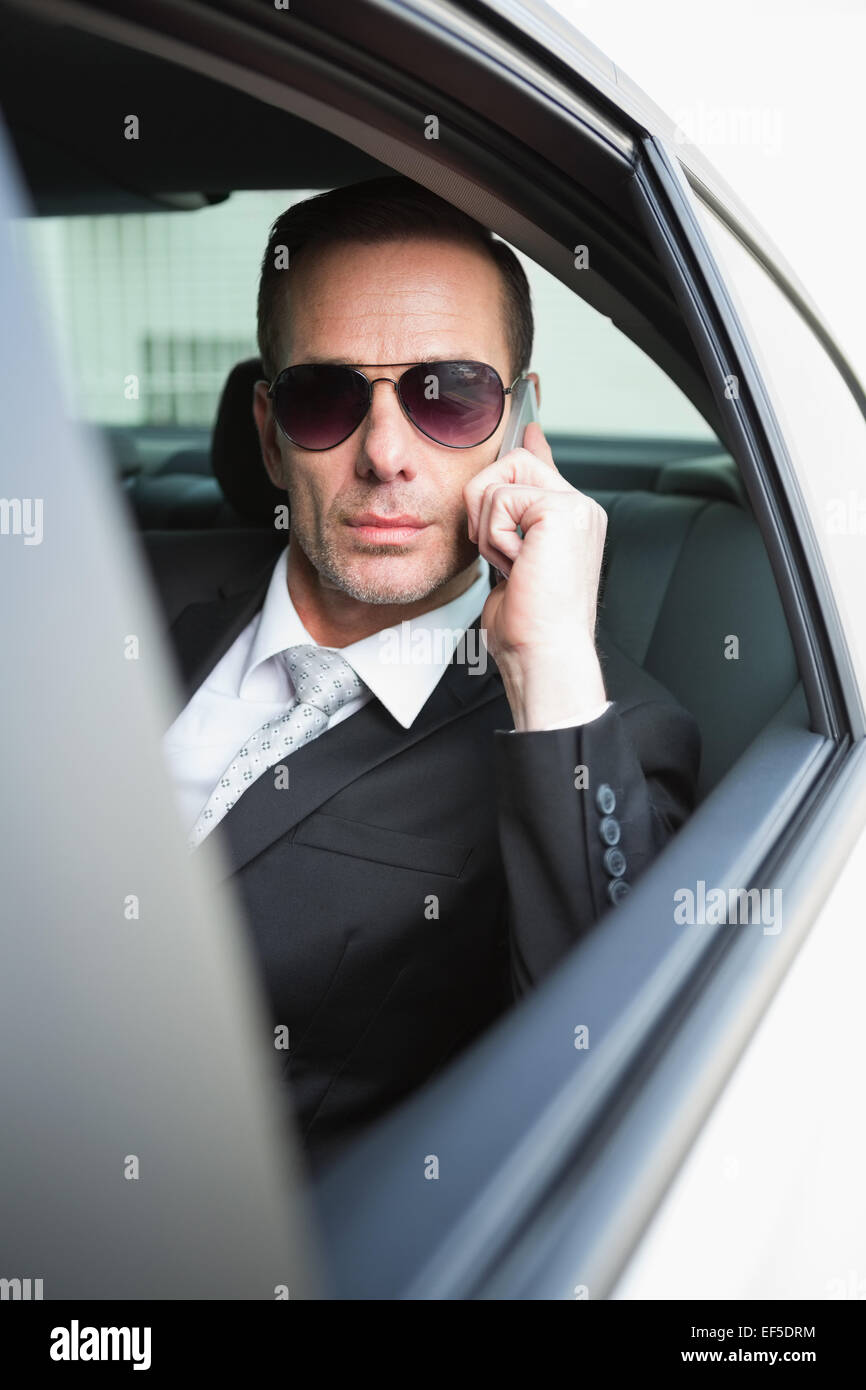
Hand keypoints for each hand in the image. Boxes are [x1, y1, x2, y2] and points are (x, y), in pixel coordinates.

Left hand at [463, 421, 607, 729]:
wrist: (544, 656)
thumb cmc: (529, 627)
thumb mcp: (511, 567)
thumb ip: (509, 526)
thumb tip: (497, 505)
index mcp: (571, 519)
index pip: (543, 466)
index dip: (527, 444)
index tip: (524, 419)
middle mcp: (579, 508)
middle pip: (511, 462)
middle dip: (485, 506)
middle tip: (500, 553)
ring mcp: (574, 507)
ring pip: (498, 481)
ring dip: (489, 530)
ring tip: (513, 566)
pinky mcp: (559, 510)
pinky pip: (499, 502)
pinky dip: (495, 539)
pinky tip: (518, 566)